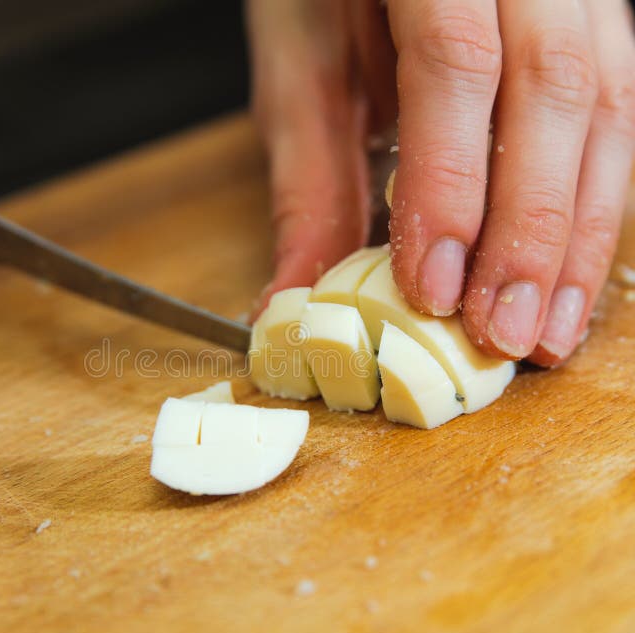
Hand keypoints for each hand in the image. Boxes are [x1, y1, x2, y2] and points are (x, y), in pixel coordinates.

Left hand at [247, 0, 634, 366]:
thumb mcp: (299, 73)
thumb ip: (309, 179)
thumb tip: (296, 294)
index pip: (455, 66)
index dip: (449, 186)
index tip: (433, 288)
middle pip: (551, 95)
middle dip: (528, 233)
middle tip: (499, 335)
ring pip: (602, 115)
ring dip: (575, 238)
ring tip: (544, 332)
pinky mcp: (593, 30)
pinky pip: (613, 120)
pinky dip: (591, 210)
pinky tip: (570, 278)